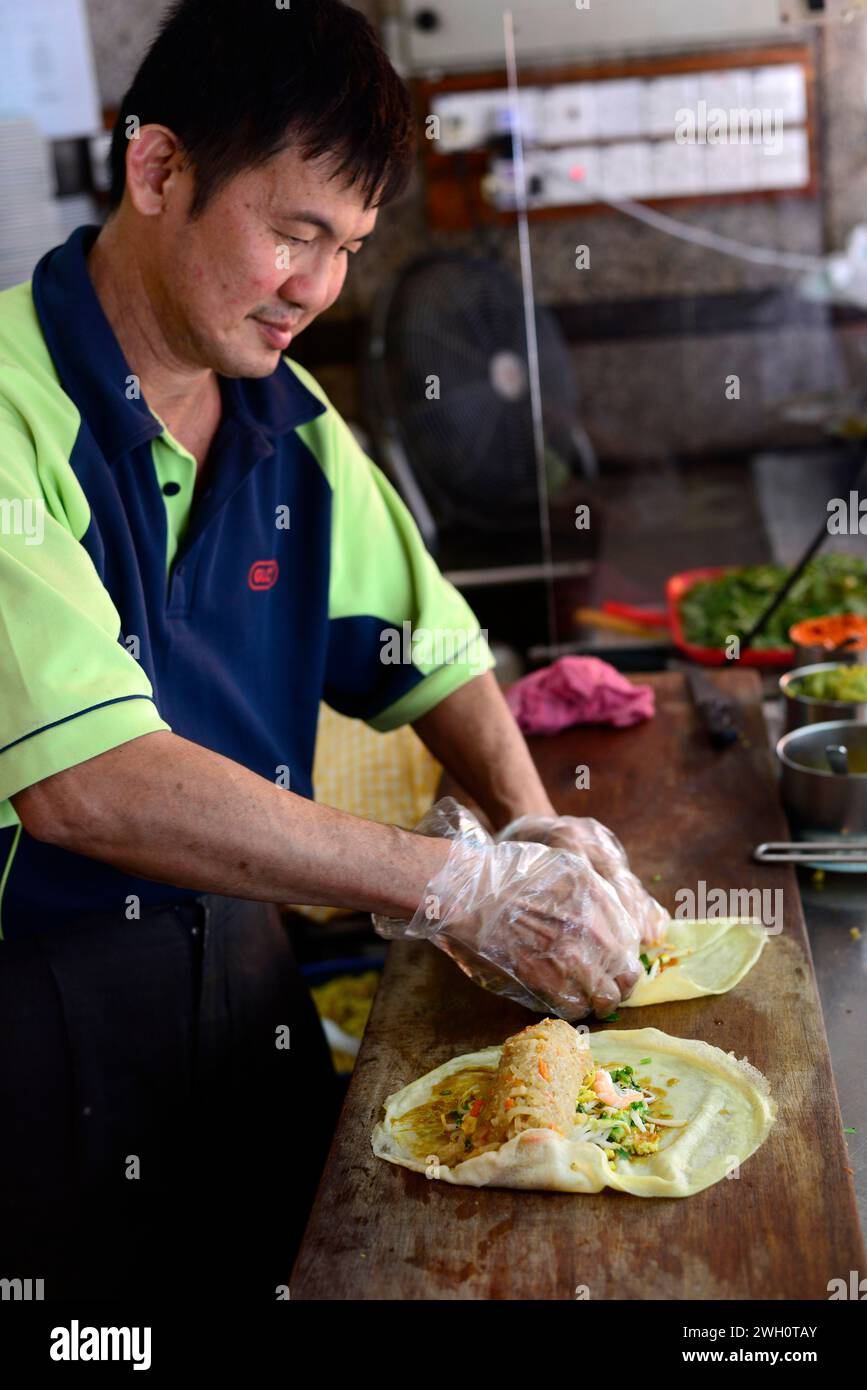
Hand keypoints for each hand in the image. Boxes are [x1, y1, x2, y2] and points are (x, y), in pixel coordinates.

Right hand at [373, 799, 643, 1019]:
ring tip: (590, 1001)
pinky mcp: (545, 980)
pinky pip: (573, 1007)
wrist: (470, 891)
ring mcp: (570, 957)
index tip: (616, 964)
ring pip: (605, 998)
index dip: (625, 957)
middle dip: (619, 984)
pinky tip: (564, 1000)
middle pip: (626, 975)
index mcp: (598, 897)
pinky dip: (572, 1008)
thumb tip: (612, 922)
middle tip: (608, 987)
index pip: (632, 941)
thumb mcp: (565, 866)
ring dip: (599, 1002)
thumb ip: (594, 892)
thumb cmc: (510, 874)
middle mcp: (592, 929)